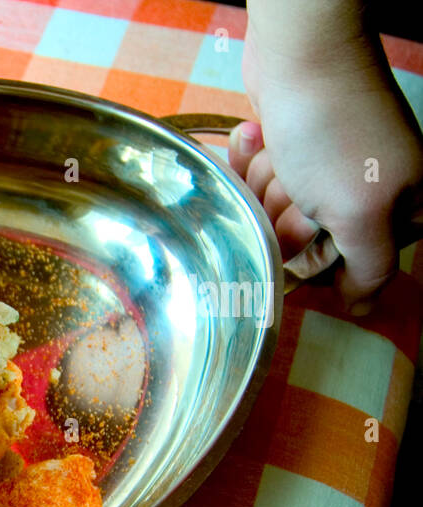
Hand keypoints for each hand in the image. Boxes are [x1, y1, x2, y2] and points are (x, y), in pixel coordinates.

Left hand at [230, 22, 422, 311]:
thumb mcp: (362, 211)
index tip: (316, 225)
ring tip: (286, 151)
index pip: (345, 269)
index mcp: (401, 208)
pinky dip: (252, 159)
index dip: (316, 254)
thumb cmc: (332, 129)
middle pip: (303, 243)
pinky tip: (263, 135)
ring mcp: (325, 170)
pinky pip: (256, 179)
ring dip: (268, 184)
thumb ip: (370, 267)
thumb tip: (366, 306)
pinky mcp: (290, 151)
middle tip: (302, 180)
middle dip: (288, 215)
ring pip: (273, 212)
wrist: (300, 54)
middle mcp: (366, 192)